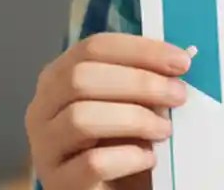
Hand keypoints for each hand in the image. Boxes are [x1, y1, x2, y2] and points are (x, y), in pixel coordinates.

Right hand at [25, 33, 193, 188]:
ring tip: (165, 130)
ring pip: (80, 118)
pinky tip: (149, 158)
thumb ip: (145, 81)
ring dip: (134, 119)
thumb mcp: (132, 104)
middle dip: (139, 82)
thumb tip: (176, 63)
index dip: (140, 50)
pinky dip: (128, 157)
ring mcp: (44, 148)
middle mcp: (42, 109)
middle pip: (81, 78)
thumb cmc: (122, 142)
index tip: (181, 61)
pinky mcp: (58, 184)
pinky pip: (92, 163)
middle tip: (179, 95)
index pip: (93, 48)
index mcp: (59, 78)